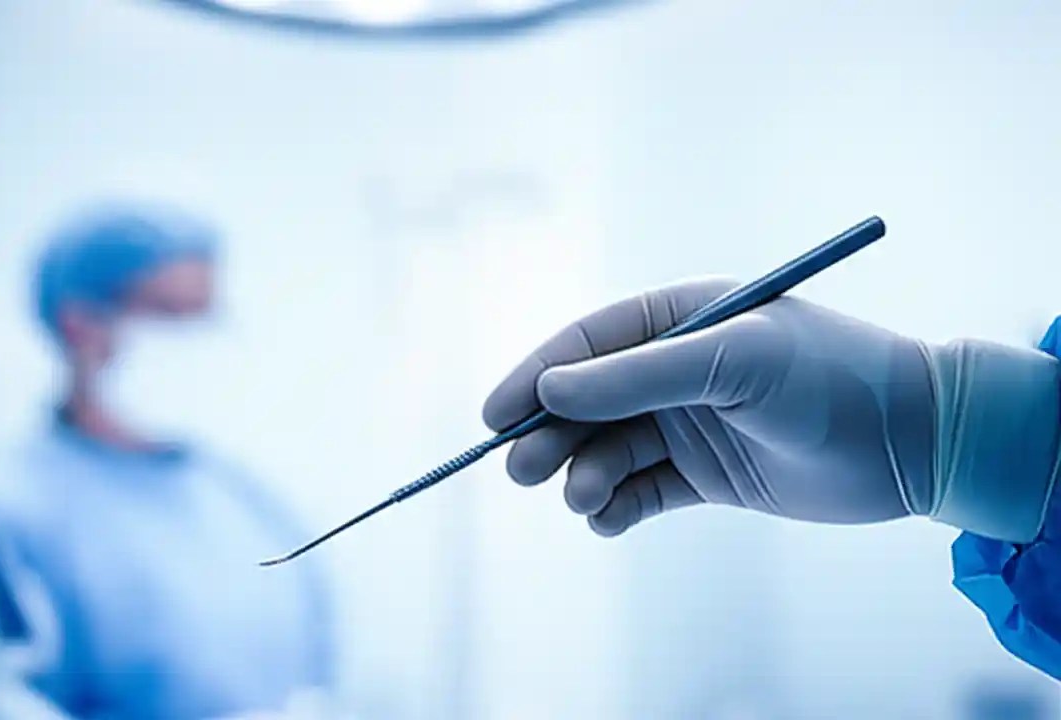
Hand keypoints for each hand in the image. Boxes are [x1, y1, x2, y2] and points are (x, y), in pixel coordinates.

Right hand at [482, 277, 1060, 541]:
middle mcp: (674, 369)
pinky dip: (615, 508)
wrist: (914, 445)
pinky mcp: (703, 477)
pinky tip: (608, 520)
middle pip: (585, 402)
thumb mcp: (733, 362)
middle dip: (549, 435)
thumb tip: (549, 390)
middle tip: (522, 471)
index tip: (495, 414)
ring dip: (582, 475)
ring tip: (583, 500)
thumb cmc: (830, 379)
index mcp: (679, 318)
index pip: (587, 344)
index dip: (535, 375)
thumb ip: (638, 376)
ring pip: (606, 450)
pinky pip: (639, 492)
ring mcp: (687, 423)